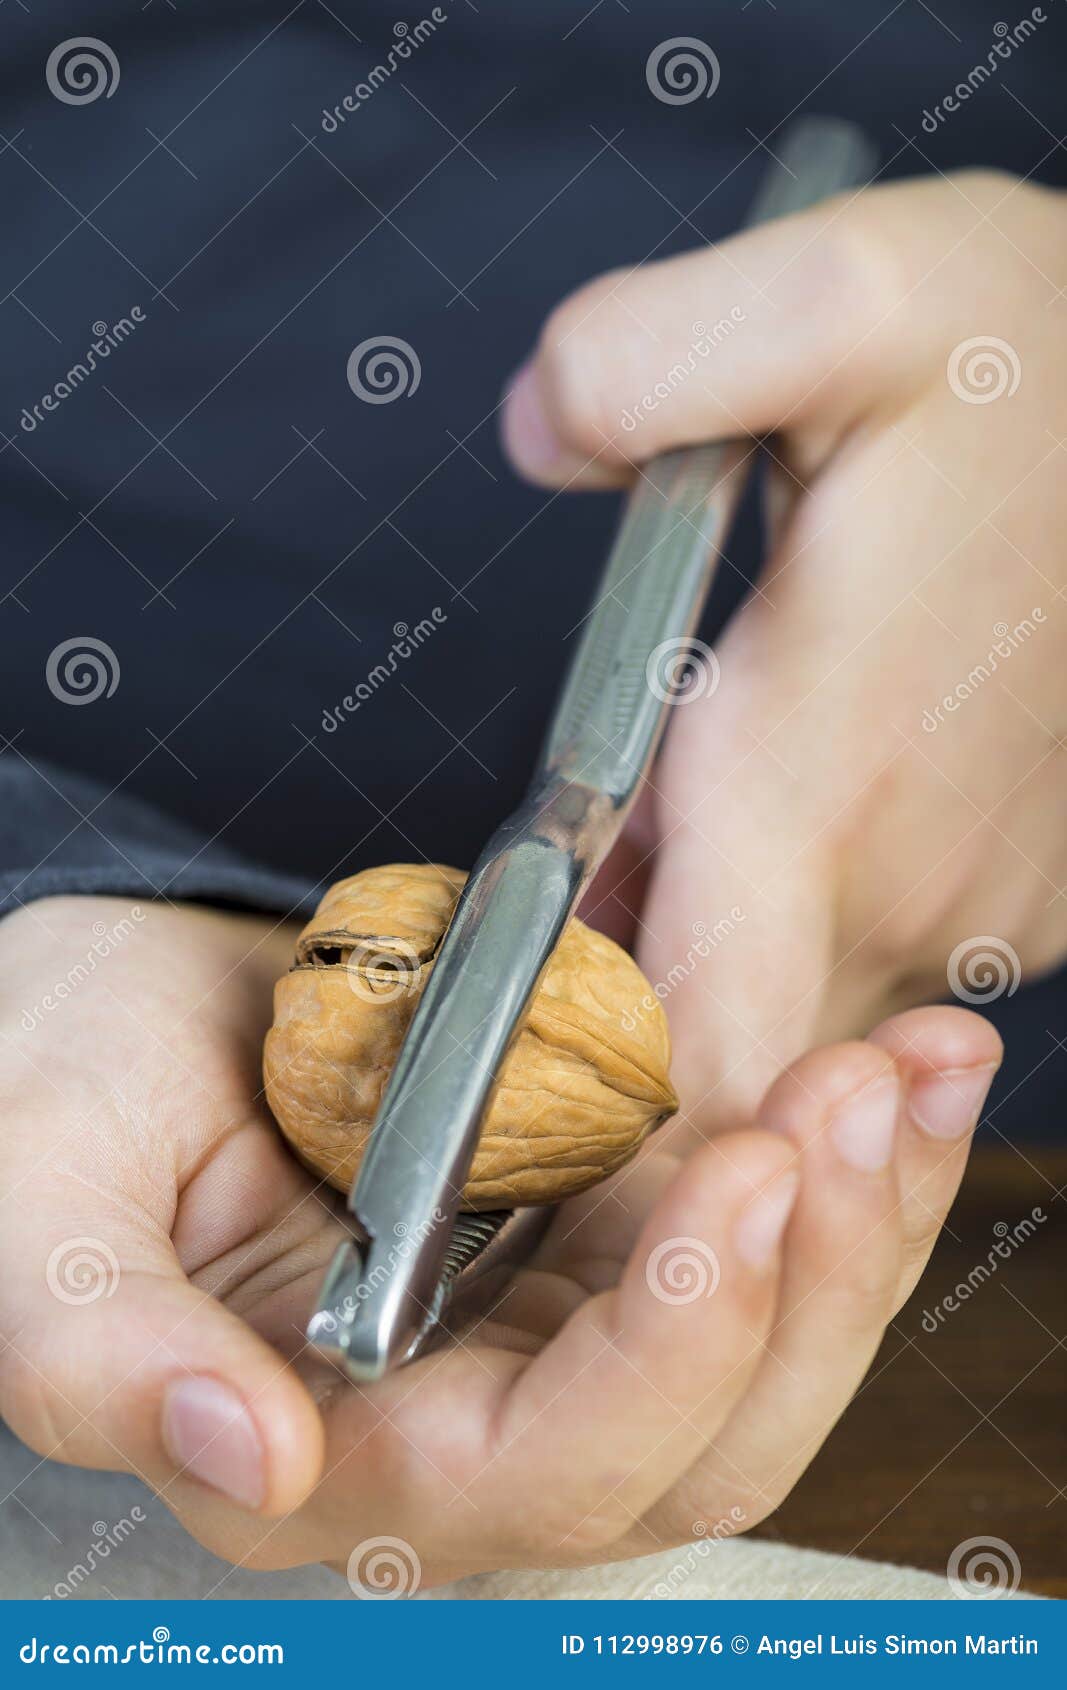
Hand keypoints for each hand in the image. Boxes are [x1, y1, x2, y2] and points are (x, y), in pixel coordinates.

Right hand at [0, 896, 999, 1580]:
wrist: (111, 1016)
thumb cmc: (44, 1106)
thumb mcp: (36, 1218)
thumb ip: (102, 1355)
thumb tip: (245, 1456)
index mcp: (335, 1460)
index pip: (542, 1475)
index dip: (662, 1354)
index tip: (742, 1175)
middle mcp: (466, 1419)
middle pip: (704, 1436)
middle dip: (815, 1278)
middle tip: (860, 1094)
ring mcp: (547, 1320)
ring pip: (766, 1342)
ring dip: (866, 1214)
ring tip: (916, 1066)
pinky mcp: (592, 1227)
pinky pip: (756, 1232)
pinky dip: (842, 1156)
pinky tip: (898, 1063)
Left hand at [502, 170, 1066, 1144]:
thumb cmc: (1028, 351)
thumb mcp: (833, 292)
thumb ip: (641, 358)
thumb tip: (538, 431)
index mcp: (822, 783)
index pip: (698, 1068)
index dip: (594, 1120)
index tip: (507, 1086)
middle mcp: (908, 884)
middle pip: (714, 1056)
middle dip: (608, 1021)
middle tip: (546, 902)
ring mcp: (980, 906)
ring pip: (785, 1007)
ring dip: (691, 951)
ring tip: (659, 804)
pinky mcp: (1019, 894)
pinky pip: (857, 955)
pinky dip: (780, 913)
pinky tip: (758, 792)